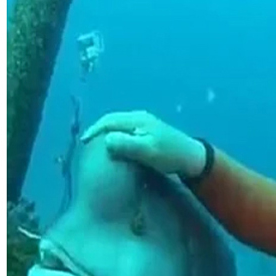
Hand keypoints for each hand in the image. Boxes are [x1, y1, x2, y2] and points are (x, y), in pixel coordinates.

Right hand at [81, 110, 206, 178]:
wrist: (191, 157)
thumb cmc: (169, 154)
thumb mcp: (147, 151)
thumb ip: (127, 145)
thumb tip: (106, 140)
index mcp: (137, 119)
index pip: (110, 120)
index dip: (95, 130)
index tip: (84, 142)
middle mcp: (139, 118)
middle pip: (113, 120)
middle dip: (99, 130)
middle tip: (87, 144)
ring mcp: (145, 124)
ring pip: (119, 126)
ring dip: (107, 133)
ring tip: (97, 147)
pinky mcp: (148, 132)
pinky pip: (126, 131)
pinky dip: (116, 137)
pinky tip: (115, 149)